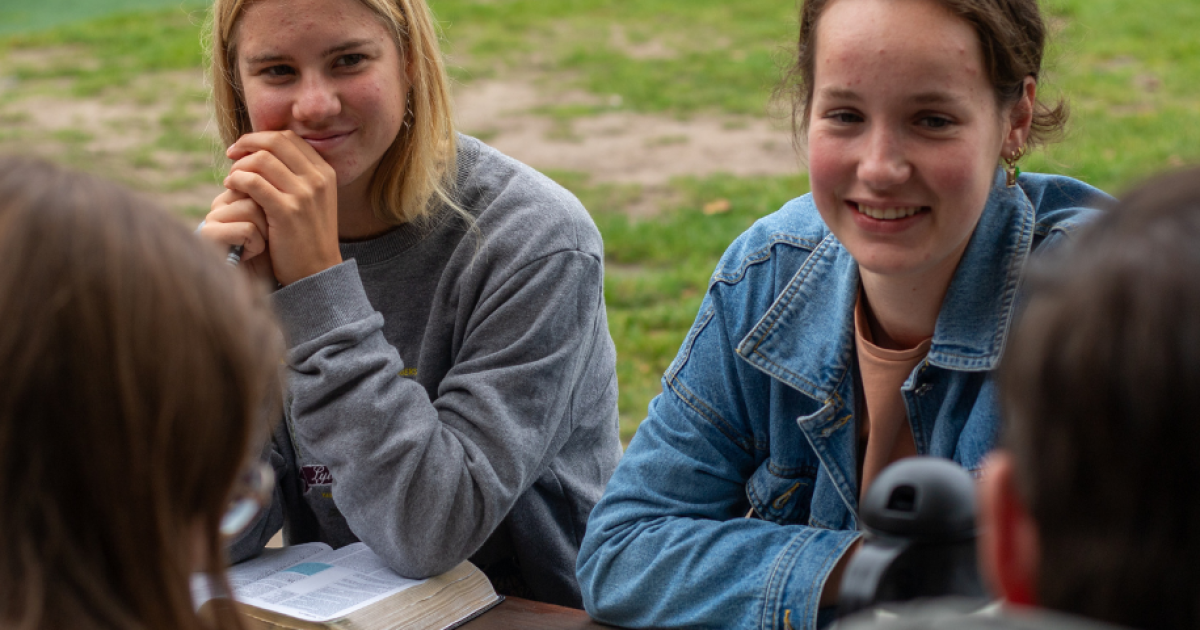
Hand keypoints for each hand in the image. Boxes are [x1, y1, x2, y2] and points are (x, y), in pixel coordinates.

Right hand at [199, 188, 276, 282]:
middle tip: (268, 237)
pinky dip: (256, 244)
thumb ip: (273, 194)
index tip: (275, 224)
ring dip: (265, 232)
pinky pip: (246, 228)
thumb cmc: (275, 251)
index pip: (261, 180)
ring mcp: (212, 217)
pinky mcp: (208, 234)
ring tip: (259, 245)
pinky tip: (251, 254)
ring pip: (252, 208)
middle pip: (256, 191)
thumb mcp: (277, 218)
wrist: (264, 284)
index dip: (275, 203)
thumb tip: (278, 172)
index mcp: (238, 193)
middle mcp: (222, 202)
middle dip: (271, 217)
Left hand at [224, 130, 341, 285]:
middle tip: (231, 155)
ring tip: (231, 179)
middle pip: (275, 142)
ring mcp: (304, 195)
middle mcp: (318, 179)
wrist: (317, 271)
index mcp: (325, 172)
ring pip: (261, 160)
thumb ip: (295, 175)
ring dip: (239, 165)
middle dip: (247, 144)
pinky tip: (231, 188)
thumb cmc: (306, 236)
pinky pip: (254, 183)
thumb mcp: (311, 200)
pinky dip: (237, 180)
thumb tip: (263, 151)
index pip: (288, 138)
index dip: (261, 137)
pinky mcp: (287, 211)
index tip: (244, 148)